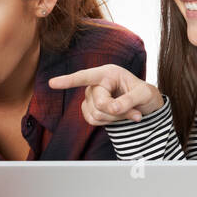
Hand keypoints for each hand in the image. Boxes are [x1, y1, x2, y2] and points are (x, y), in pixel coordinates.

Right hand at [48, 65, 162, 124]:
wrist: (142, 105)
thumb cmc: (144, 94)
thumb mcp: (144, 95)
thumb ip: (129, 101)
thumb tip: (112, 109)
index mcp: (107, 73)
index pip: (85, 77)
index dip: (68, 80)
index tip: (52, 83)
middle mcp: (95, 83)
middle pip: (99, 103)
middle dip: (117, 111)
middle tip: (135, 112)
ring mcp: (90, 97)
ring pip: (96, 115)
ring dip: (115, 118)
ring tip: (128, 112)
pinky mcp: (89, 109)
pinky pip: (93, 121)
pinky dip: (108, 122)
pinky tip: (117, 116)